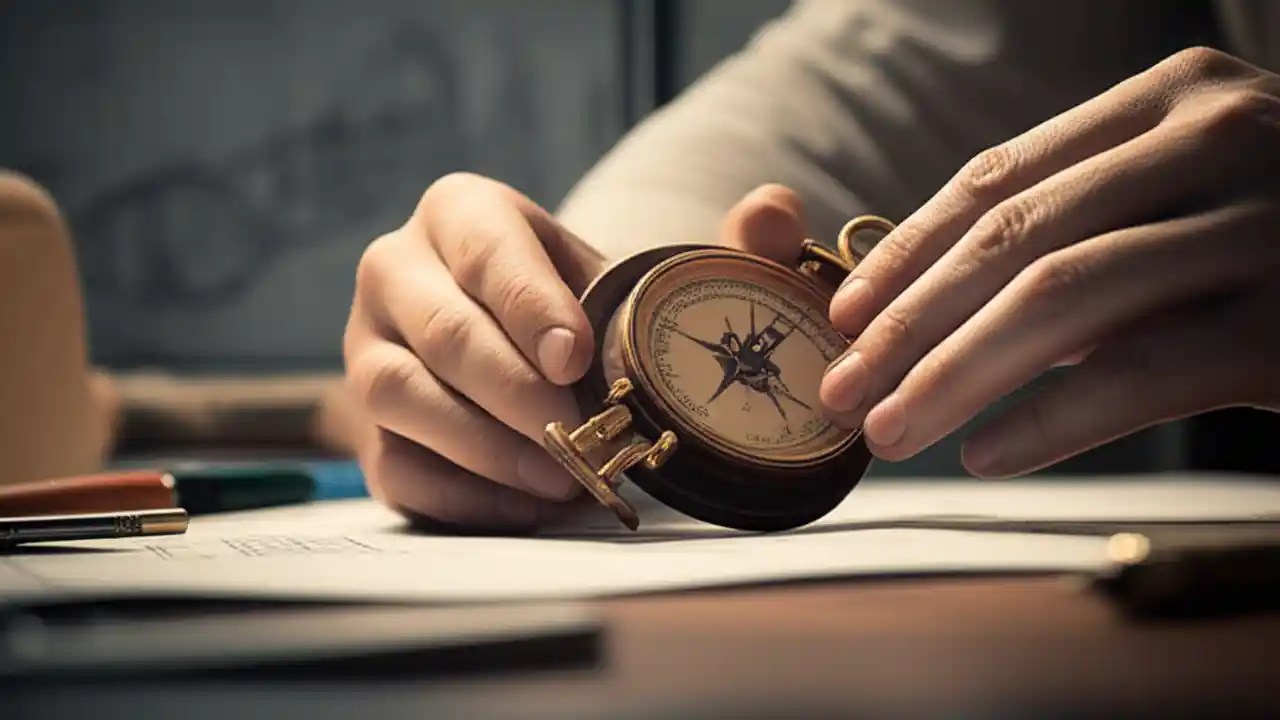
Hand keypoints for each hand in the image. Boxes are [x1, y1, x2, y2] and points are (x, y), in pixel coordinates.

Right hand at [344, 172, 806, 530]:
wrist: (530, 346)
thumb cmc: (592, 305)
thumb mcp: (647, 269)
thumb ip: (728, 244)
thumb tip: (775, 214)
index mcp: (461, 213)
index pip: (486, 253)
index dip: (532, 308)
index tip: (578, 361)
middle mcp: (396, 271)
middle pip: (444, 333)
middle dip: (519, 393)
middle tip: (582, 435)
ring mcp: (367, 350)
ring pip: (402, 398)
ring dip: (490, 448)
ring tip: (565, 477)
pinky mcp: (370, 427)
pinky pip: (397, 468)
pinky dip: (465, 496)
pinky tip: (531, 506)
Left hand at [820, 47, 1279, 477]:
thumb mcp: (1183, 202)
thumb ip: (1078, 231)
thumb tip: (928, 309)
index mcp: (1173, 98)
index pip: (998, 177)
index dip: (906, 252)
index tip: (844, 316)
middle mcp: (1221, 137)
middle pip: (1015, 236)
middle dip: (911, 322)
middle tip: (845, 387)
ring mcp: (1266, 222)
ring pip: (1063, 300)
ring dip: (956, 375)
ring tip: (891, 430)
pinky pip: (1142, 372)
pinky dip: (1051, 418)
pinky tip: (989, 454)